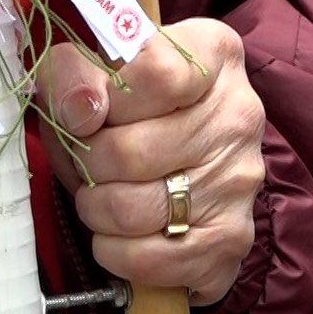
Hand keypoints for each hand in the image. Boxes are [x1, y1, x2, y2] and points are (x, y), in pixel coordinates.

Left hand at [36, 19, 266, 304]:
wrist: (179, 159)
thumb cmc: (128, 108)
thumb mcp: (92, 71)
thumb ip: (72, 75)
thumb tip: (80, 112)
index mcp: (212, 54)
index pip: (156, 74)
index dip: (103, 100)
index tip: (89, 112)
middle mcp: (239, 115)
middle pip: (131, 152)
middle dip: (87, 164)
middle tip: (87, 163)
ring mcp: (240, 182)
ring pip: (133, 210)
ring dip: (95, 209)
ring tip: (100, 196)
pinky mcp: (231, 239)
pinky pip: (150, 260)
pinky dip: (116, 252)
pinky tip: (119, 234)